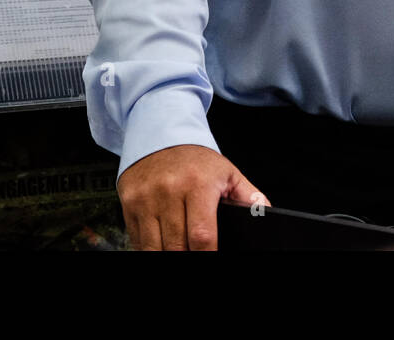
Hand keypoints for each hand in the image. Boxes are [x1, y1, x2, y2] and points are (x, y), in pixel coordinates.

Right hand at [117, 144, 269, 249]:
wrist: (160, 134)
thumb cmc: (196, 159)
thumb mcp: (227, 172)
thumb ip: (248, 195)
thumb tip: (265, 212)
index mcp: (198, 184)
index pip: (202, 234)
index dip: (208, 255)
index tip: (211, 258)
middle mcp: (169, 191)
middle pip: (177, 246)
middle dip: (187, 257)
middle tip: (195, 253)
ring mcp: (145, 199)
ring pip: (154, 248)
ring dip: (168, 254)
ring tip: (180, 249)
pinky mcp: (129, 203)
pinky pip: (138, 240)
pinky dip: (150, 248)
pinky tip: (162, 244)